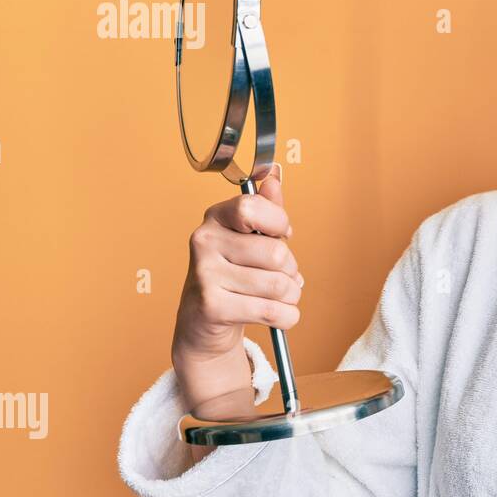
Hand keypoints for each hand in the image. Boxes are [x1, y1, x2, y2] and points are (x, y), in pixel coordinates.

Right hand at [172, 162, 304, 370]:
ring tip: (280, 297)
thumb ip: (267, 209)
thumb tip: (274, 175)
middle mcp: (204, 242)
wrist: (204, 322)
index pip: (253, 208)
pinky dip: (287, 317)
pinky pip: (272, 311)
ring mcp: (205, 274)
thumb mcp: (250, 238)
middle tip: (281, 277)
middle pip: (276, 253)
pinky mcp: (212, 306)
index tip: (283, 235)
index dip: (279, 223)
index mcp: (215, 218)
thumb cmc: (235, 274)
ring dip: (292, 296)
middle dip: (291, 270)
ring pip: (279, 285)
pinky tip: (279, 315)